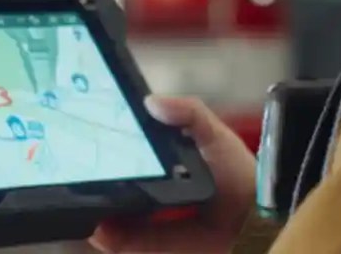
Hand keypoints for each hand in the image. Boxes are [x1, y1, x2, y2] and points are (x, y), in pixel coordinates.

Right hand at [89, 96, 256, 253]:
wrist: (258, 220)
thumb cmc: (241, 176)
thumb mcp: (215, 134)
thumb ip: (188, 112)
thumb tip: (150, 101)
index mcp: (164, 163)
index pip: (127, 154)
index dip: (108, 147)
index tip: (92, 134)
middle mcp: (152, 192)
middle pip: (112, 184)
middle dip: (94, 178)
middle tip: (81, 168)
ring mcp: (149, 222)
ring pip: (109, 214)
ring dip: (94, 206)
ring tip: (84, 195)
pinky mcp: (152, 247)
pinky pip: (121, 242)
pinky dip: (107, 235)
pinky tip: (100, 224)